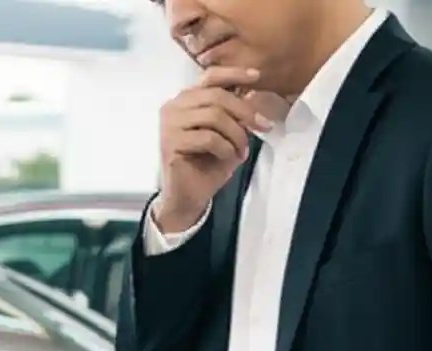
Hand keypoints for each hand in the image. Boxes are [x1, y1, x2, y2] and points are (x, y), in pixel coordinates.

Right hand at [156, 66, 289, 231]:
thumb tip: (252, 92)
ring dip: (236, 134)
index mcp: (187, 100)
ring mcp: (169, 124)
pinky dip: (224, 148)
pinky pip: (207, 138)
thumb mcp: (229, 135)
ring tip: (241, 150)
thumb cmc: (207, 164)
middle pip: (216, 96)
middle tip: (262, 127)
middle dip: (244, 112)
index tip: (257, 76)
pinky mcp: (171, 143)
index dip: (234, 73)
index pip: (210, 77)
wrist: (189, 196)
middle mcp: (174, 107)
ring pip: (213, 116)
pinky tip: (227, 157)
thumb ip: (236, 114)